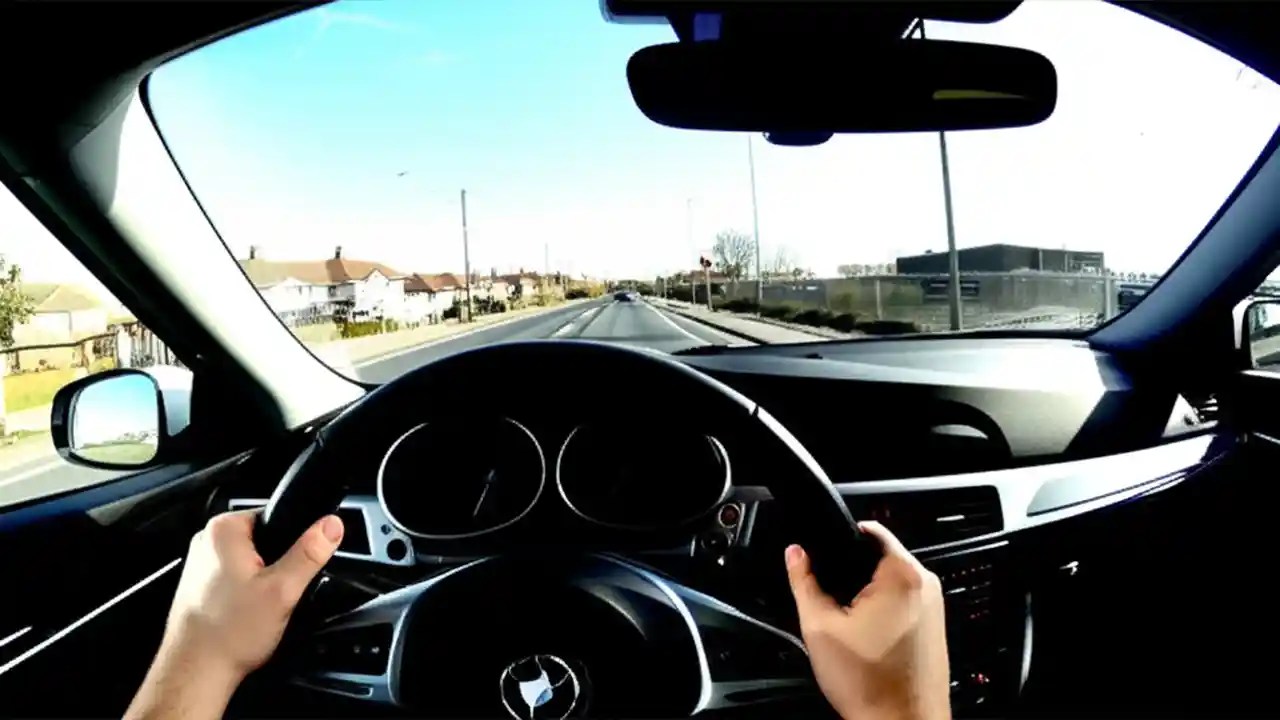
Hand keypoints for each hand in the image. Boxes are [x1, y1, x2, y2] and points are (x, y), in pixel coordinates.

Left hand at [125, 510, 342, 719]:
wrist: (196, 673)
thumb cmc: (228, 634)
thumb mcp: (282, 590)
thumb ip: (310, 553)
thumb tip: (330, 525)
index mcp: (224, 529)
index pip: (276, 516)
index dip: (293, 544)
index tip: (290, 570)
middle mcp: (206, 541)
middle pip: (265, 541)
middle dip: (277, 567)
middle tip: (274, 595)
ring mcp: (199, 564)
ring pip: (251, 563)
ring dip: (261, 583)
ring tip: (256, 609)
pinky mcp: (199, 585)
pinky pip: (236, 579)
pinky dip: (245, 595)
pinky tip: (244, 615)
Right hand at [785, 521, 950, 719]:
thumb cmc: (870, 685)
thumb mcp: (819, 628)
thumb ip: (803, 582)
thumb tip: (795, 554)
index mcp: (902, 574)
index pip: (870, 529)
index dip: (840, 537)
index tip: (823, 554)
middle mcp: (926, 585)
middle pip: (878, 558)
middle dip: (851, 575)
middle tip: (833, 606)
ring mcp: (934, 608)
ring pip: (889, 584)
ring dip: (867, 597)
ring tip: (851, 631)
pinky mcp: (935, 628)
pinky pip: (902, 605)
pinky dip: (882, 615)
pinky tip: (868, 643)